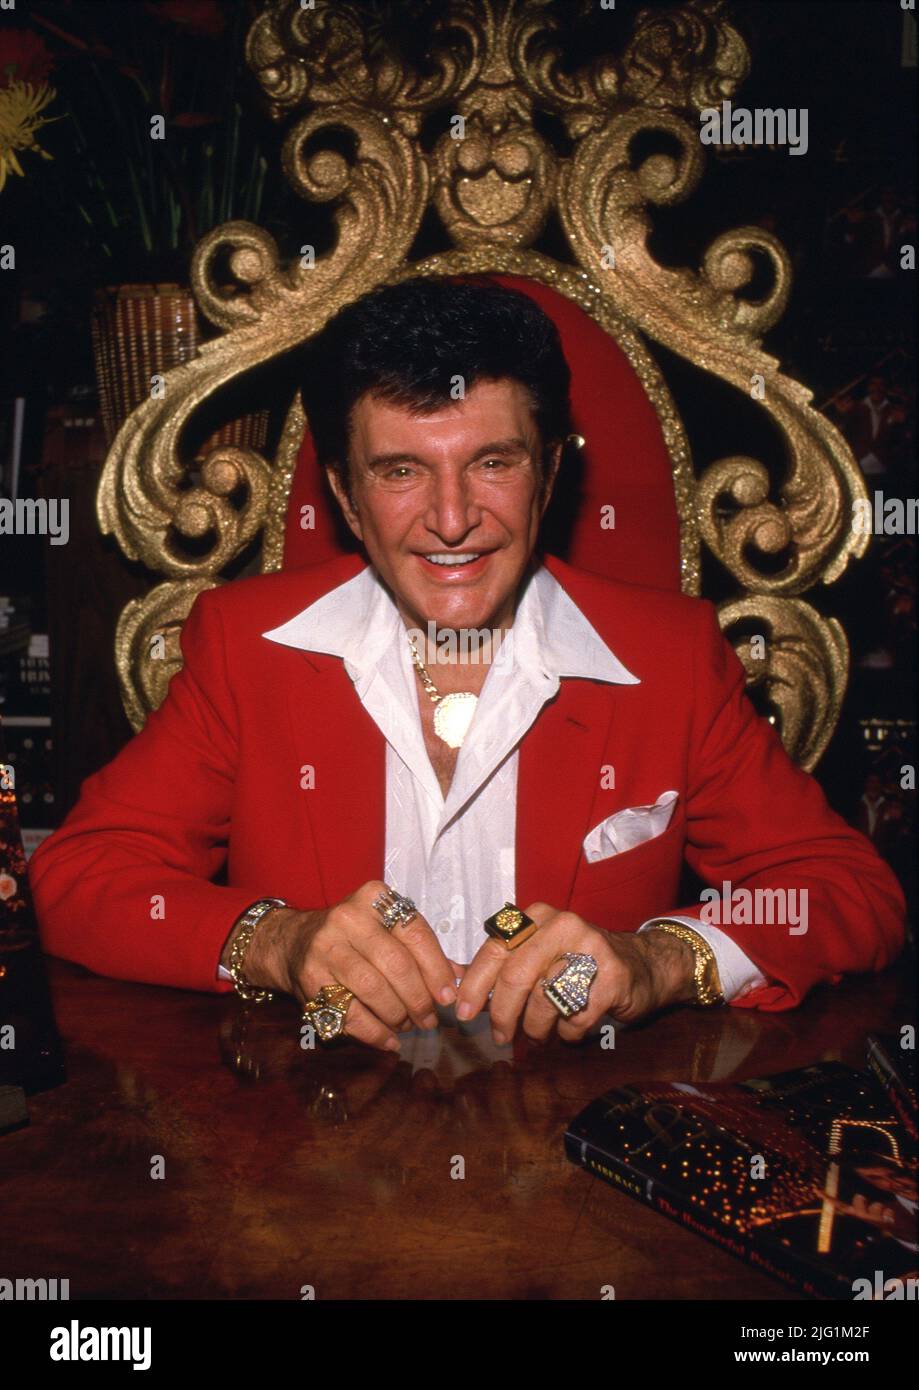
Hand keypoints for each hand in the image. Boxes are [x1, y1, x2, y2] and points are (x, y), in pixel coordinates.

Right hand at [240, 882, 458, 1051]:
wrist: (292, 941)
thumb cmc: (352, 936)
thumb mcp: (386, 929)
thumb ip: (421, 949)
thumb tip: (460, 977)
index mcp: (374, 898)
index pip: (416, 934)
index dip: (436, 969)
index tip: (448, 996)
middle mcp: (348, 918)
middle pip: (396, 964)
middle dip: (419, 999)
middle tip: (430, 1020)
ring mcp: (326, 947)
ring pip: (374, 989)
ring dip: (398, 1016)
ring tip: (408, 1027)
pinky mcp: (311, 978)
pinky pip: (350, 1013)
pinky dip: (374, 1032)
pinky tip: (388, 1040)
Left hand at [455, 904, 697, 1043]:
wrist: (642, 966)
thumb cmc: (576, 963)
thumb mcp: (535, 954)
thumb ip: (495, 964)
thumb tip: (450, 976)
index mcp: (537, 917)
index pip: (495, 949)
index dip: (475, 985)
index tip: (463, 1012)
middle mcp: (563, 925)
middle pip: (517, 976)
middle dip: (502, 1014)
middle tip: (499, 1037)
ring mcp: (591, 949)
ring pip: (544, 1000)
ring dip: (535, 1028)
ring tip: (537, 1034)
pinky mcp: (613, 977)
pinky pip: (575, 1018)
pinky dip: (567, 1033)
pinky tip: (570, 1029)